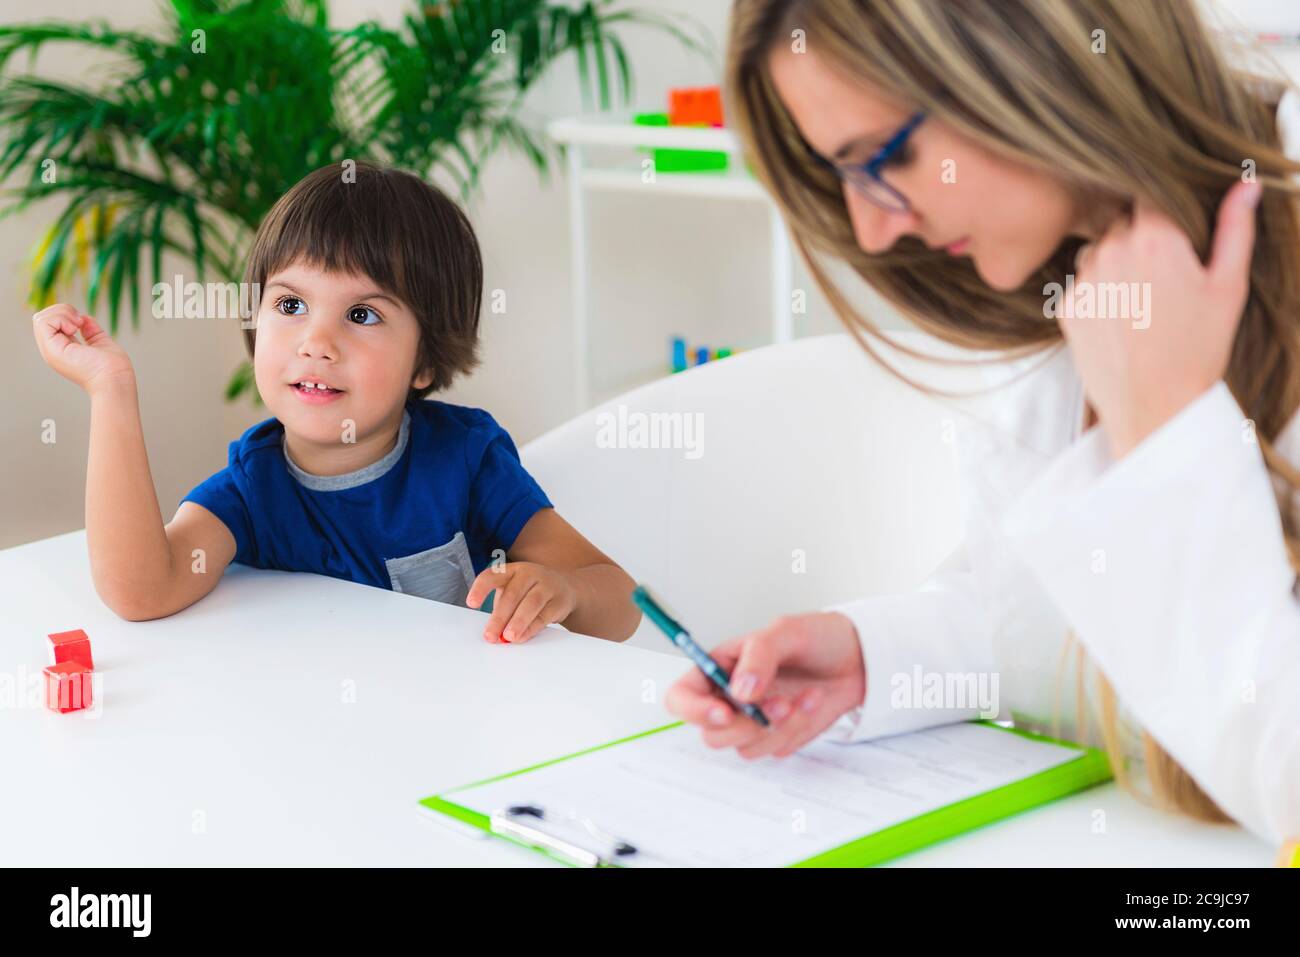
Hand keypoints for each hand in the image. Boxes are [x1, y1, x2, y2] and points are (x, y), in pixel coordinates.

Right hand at [32, 304, 134, 395]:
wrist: (115, 380)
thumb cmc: (113, 367)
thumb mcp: (100, 342)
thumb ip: (90, 331)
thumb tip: (84, 317)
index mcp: (62, 349)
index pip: (50, 323)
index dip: (65, 314)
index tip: (83, 322)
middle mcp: (53, 350)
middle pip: (42, 317)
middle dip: (63, 310)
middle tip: (80, 321)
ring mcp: (50, 351)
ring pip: (40, 318)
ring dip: (62, 313)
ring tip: (78, 324)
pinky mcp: (52, 349)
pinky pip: (43, 322)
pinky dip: (60, 318)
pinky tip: (75, 328)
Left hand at [466, 562, 577, 643]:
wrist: (566, 587)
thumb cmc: (530, 591)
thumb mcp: (514, 591)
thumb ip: (502, 609)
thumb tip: (494, 632)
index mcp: (512, 571)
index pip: (493, 575)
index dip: (481, 588)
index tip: (471, 603)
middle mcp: (529, 574)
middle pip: (512, 594)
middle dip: (500, 617)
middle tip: (491, 635)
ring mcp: (547, 585)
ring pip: (531, 603)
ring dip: (518, 622)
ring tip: (508, 637)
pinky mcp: (559, 601)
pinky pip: (545, 615)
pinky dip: (532, 628)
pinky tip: (522, 636)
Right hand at [664, 612, 865, 759]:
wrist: (856, 659)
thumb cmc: (815, 637)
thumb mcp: (785, 633)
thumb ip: (759, 657)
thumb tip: (740, 691)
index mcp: (718, 668)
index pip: (681, 697)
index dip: (693, 709)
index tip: (723, 712)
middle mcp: (728, 698)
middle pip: (712, 733)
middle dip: (748, 725)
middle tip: (778, 704)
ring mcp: (750, 721)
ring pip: (744, 746)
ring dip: (778, 726)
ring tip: (802, 697)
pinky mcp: (774, 737)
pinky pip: (774, 749)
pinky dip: (796, 729)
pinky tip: (811, 702)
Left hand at [1064, 181, 1259, 458]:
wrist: (1154, 407)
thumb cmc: (1198, 349)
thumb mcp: (1227, 286)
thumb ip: (1235, 228)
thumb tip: (1246, 184)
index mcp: (1153, 240)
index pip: (1149, 193)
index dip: (1163, 208)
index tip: (1175, 226)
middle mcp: (1110, 252)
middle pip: (1122, 220)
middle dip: (1142, 235)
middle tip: (1164, 274)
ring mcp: (1082, 280)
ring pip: (1098, 249)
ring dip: (1116, 261)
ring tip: (1144, 299)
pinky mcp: (1065, 306)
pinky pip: (1082, 282)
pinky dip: (1099, 291)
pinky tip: (1122, 317)